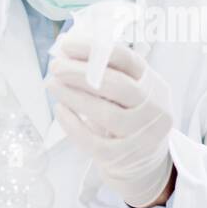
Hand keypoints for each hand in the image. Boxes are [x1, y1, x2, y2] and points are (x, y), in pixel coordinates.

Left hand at [45, 38, 174, 207]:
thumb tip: (64, 52)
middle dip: (80, 73)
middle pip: (116, 85)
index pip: (125, 59)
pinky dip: (73, 125)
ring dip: (74, 96)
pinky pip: (94, 141)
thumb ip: (103, 72)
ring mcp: (142, 135)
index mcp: (154, 84)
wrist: (144, 163)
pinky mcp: (125, 157)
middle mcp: (154, 108)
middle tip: (55, 66)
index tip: (67, 44)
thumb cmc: (129, 117)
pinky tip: (60, 110)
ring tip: (52, 85)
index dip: (94, 49)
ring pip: (105, 113)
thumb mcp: (128, 92)